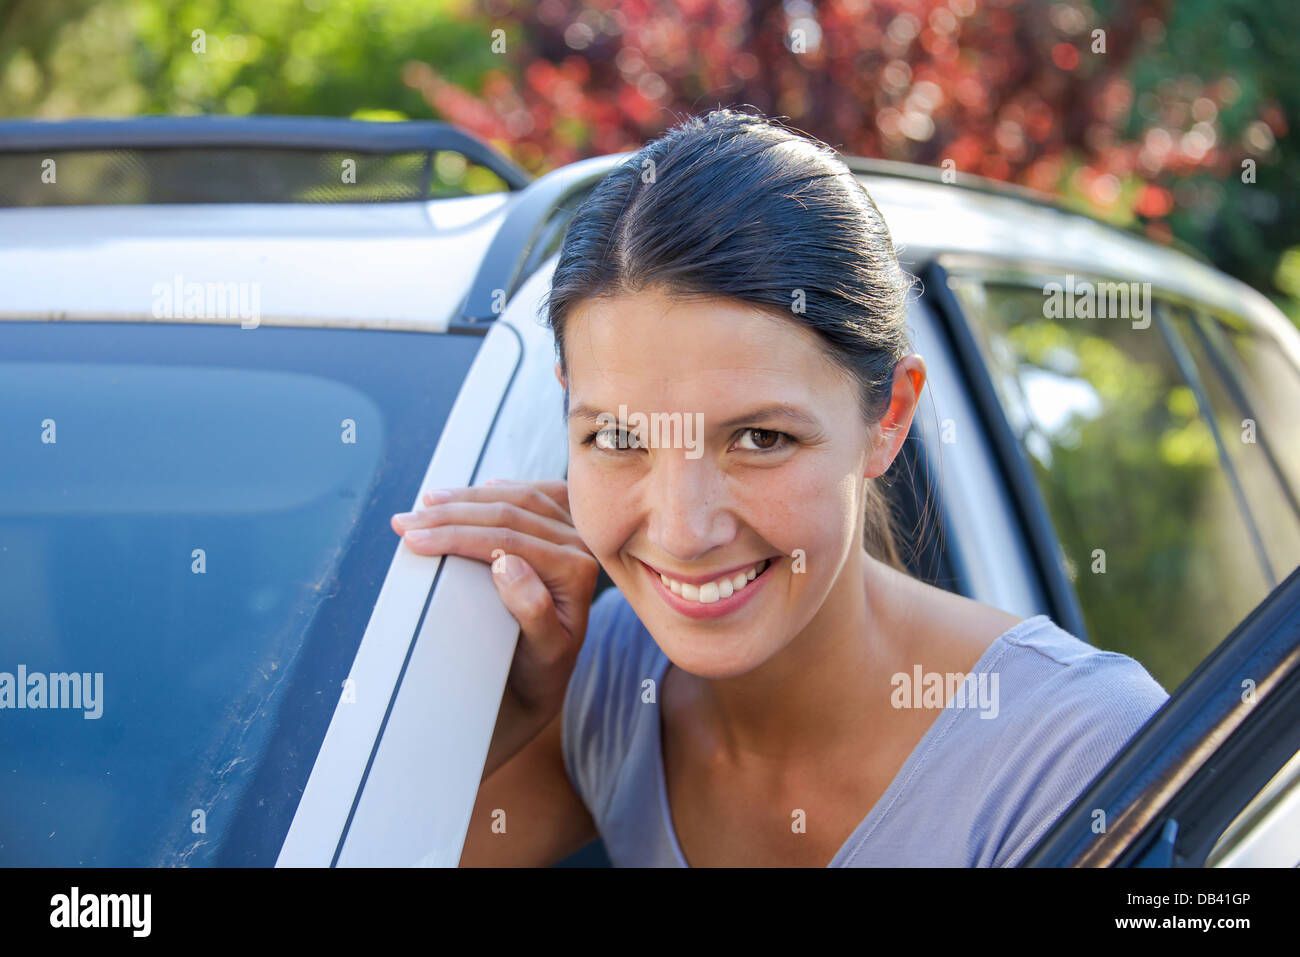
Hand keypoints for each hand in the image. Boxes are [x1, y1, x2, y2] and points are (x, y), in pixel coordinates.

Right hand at [390, 479, 598, 715]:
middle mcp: (581, 544)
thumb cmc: (542, 666)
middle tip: (405, 521)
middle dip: (451, 513)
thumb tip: (508, 563)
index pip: (507, 540)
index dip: (456, 535)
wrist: (549, 674)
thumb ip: (533, 610)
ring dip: (468, 497)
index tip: (413, 539)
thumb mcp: (544, 651)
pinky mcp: (565, 528)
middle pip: (510, 513)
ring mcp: (575, 532)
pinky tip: (477, 490)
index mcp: (577, 570)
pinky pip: (535, 495)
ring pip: (519, 498)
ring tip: (427, 502)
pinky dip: (501, 490)